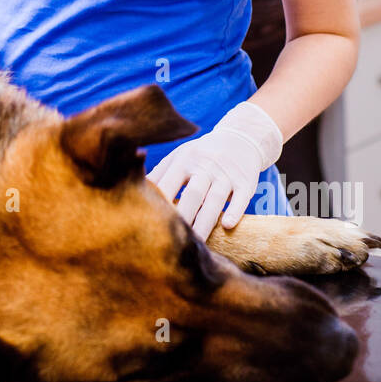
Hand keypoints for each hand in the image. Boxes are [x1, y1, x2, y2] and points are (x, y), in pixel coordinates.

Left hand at [147, 100, 283, 241]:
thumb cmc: (201, 153)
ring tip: (197, 243)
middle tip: (172, 242)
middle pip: (192, 194)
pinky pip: (241, 197)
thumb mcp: (179, 156)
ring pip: (215, 199)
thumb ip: (159, 174)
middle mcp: (205, 166)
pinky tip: (228, 226)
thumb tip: (134, 190)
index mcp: (184, 160)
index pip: (169, 184)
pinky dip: (235, 211)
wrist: (240, 138)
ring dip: (205, 222)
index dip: (160, 204)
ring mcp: (227, 174)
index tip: (149, 225)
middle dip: (182, 217)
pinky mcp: (246, 181)